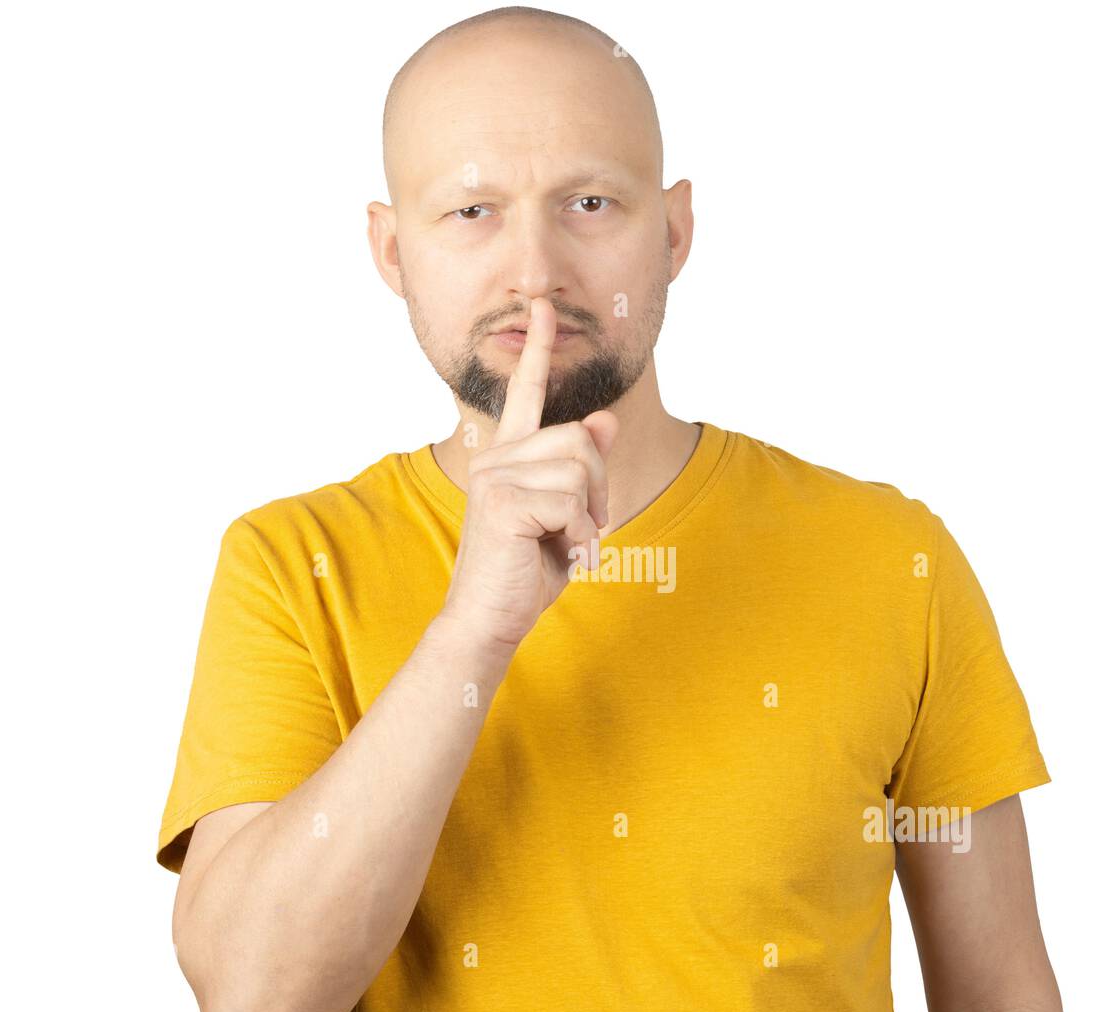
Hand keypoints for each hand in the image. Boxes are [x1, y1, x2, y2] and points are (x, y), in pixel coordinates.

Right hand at [439, 296, 618, 650]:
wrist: (489, 620)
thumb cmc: (525, 572)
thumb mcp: (566, 517)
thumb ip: (584, 469)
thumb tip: (604, 419)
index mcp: (509, 456)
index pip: (525, 394)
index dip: (537, 350)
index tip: (544, 309)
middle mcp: (497, 456)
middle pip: (580, 438)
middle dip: (600, 487)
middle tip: (586, 529)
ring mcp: (495, 475)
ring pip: (581, 467)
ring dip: (590, 515)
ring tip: (568, 544)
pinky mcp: (501, 501)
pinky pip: (572, 501)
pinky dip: (580, 535)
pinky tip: (561, 555)